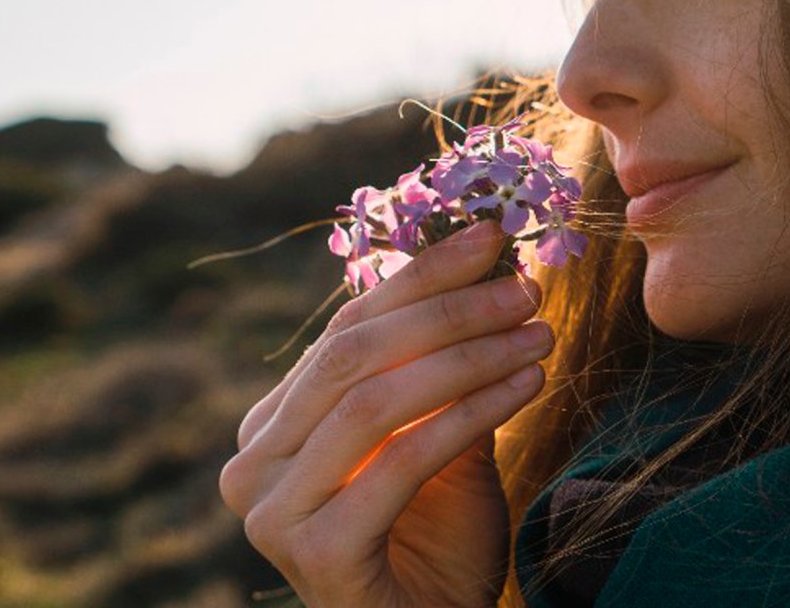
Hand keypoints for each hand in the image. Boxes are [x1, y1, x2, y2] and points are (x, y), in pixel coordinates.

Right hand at [220, 221, 551, 607]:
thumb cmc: (436, 542)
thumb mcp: (441, 442)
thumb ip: (444, 371)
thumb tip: (489, 270)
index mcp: (272, 426)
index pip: (343, 330)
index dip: (418, 278)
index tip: (490, 238)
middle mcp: (252, 462)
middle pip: (351, 356)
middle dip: (446, 310)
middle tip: (523, 287)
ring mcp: (271, 510)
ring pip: (373, 402)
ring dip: (467, 357)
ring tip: (537, 333)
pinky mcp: (313, 551)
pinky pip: (401, 462)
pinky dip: (469, 414)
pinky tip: (527, 385)